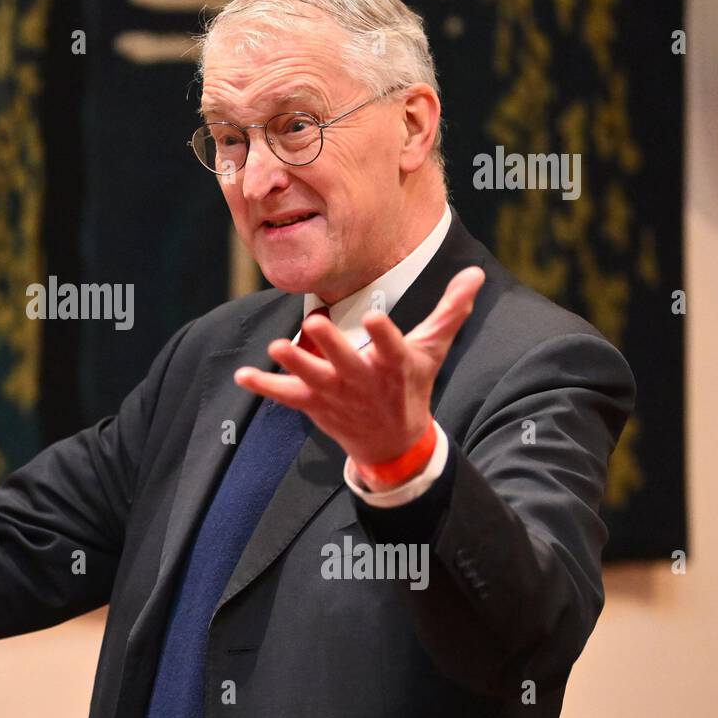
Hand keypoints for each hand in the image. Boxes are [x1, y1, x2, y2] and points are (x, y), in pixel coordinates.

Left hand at [234, 267, 485, 469]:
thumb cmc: (411, 386)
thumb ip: (451, 311)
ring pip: (312, 379)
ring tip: (276, 347)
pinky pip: (286, 397)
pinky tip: (242, 376)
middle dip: (331, 345)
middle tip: (314, 323)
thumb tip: (475, 274)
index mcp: (393, 365)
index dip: (382, 333)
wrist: (394, 443)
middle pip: (346, 362)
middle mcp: (363, 380)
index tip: (372, 317)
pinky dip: (264, 387)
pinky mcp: (314, 405)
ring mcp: (336, 394)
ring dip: (294, 364)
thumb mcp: (432, 350)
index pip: (390, 346)